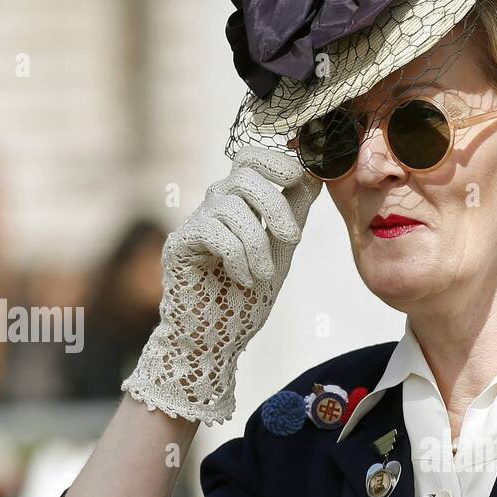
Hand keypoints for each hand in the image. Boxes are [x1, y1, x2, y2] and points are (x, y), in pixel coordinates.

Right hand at [121, 147, 322, 424]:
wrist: (215, 340)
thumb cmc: (245, 297)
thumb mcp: (281, 251)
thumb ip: (295, 213)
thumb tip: (316, 174)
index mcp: (241, 202)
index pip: (253, 157)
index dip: (277, 160)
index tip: (298, 179)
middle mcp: (216, 204)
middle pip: (245, 174)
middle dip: (275, 205)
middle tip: (292, 240)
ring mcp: (196, 221)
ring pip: (232, 207)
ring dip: (258, 245)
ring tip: (263, 276)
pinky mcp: (180, 244)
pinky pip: (215, 232)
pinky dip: (238, 258)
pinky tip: (242, 280)